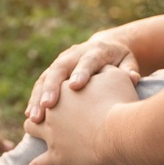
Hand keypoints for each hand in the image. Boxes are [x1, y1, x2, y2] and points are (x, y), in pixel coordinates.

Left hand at [21, 66, 137, 164]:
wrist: (118, 130)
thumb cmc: (120, 102)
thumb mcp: (116, 76)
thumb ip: (107, 71)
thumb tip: (105, 68)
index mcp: (66, 88)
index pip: (60, 85)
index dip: (61, 88)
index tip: (66, 91)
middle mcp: (53, 109)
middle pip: (41, 103)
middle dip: (41, 106)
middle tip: (45, 111)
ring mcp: (52, 132)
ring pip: (32, 127)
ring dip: (32, 127)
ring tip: (31, 133)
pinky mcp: (57, 156)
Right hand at [25, 33, 140, 122]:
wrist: (106, 47)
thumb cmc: (120, 61)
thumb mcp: (128, 62)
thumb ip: (128, 70)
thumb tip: (132, 77)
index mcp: (96, 50)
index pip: (87, 61)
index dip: (81, 72)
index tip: (75, 87)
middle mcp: (74, 54)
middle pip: (60, 68)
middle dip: (52, 87)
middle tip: (47, 106)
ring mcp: (61, 62)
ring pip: (46, 77)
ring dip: (38, 97)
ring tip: (34, 117)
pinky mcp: (53, 71)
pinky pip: (41, 84)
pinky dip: (34, 99)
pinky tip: (30, 115)